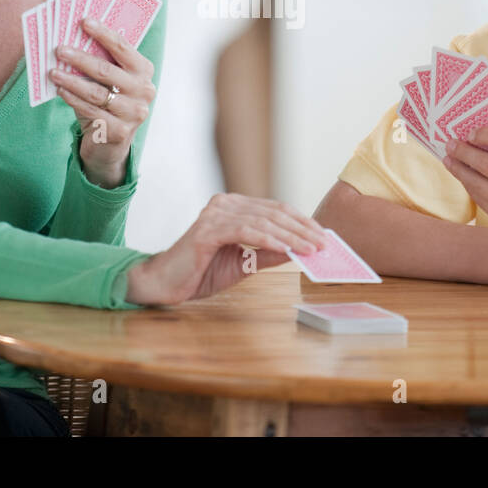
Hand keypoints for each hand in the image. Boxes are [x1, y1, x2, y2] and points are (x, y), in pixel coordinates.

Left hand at [50, 18, 154, 185]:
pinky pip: (91, 111)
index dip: (103, 33)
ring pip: (96, 92)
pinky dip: (73, 99)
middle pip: (106, 70)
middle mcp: (144, 91)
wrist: (112, 142)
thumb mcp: (111, 80)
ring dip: (71, 80)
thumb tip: (74, 39)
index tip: (84, 21)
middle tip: (60, 50)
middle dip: (80, 58)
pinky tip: (61, 91)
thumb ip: (102, 62)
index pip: (123, 47)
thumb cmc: (109, 101)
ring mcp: (133, 113)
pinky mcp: (119, 131)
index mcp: (144, 71)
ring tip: (53, 72)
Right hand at [126, 193, 329, 305]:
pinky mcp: (208, 229)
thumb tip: (297, 251)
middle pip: (273, 212)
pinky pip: (246, 232)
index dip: (300, 221)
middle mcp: (225, 204)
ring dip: (291, 236)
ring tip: (311, 248)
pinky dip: (269, 240)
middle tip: (323, 242)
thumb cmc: (200, 272)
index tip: (321, 235)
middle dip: (301, 228)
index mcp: (233, 207)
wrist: (164, 283)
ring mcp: (216, 214)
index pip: (275, 209)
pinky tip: (286, 249)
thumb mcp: (242, 264)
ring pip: (263, 221)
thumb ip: (267, 255)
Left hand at [441, 127, 487, 243]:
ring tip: (450, 160)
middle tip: (450, 143)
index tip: (472, 132)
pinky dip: (470, 187)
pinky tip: (464, 178)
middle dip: (463, 151)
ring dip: (460, 170)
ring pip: (477, 184)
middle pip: (485, 163)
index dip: (485, 133)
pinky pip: (482, 200)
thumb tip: (485, 140)